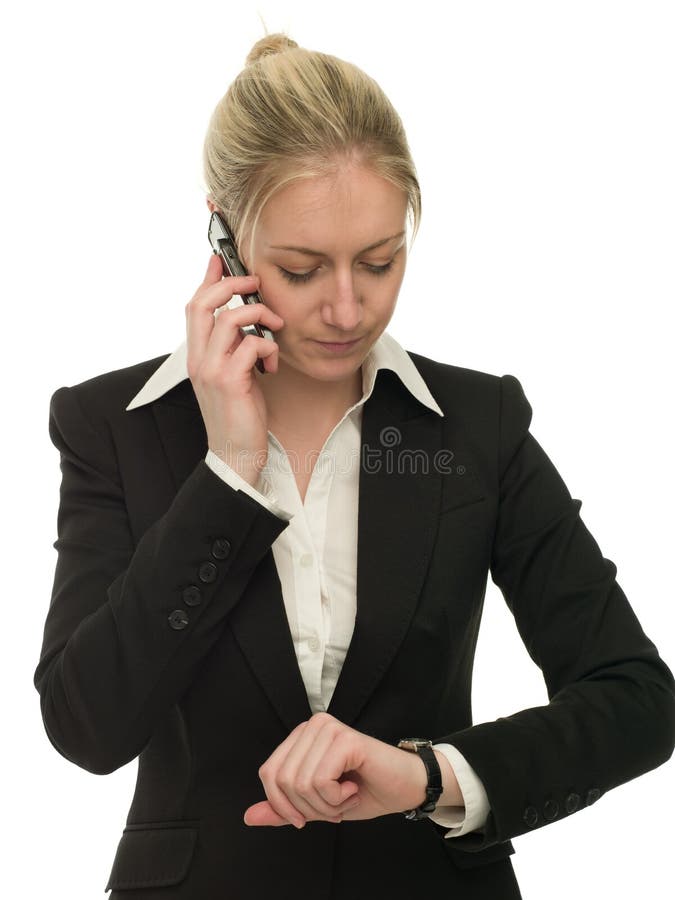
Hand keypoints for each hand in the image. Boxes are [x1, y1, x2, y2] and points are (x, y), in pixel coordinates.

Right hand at [186, 254, 283, 486]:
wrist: (235, 455)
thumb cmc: (239, 416)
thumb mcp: (233, 376)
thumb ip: (233, 349)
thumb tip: (247, 323)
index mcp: (197, 356)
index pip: (194, 306)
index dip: (207, 279)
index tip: (220, 260)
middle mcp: (198, 360)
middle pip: (203, 303)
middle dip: (230, 284)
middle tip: (254, 283)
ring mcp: (211, 370)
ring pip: (229, 319)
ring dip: (258, 314)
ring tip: (274, 326)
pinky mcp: (229, 381)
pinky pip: (250, 345)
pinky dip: (268, 348)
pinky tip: (273, 366)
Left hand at [243, 712, 433, 828]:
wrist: (405, 788)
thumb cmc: (365, 791)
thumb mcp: (317, 806)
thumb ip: (283, 809)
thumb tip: (249, 817)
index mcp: (301, 736)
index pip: (268, 773)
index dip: (284, 805)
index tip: (309, 815)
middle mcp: (312, 725)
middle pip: (282, 780)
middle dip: (308, 807)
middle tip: (334, 805)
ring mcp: (328, 728)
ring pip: (301, 783)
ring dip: (325, 805)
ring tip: (346, 796)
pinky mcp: (345, 739)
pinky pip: (321, 780)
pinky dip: (336, 798)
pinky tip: (353, 788)